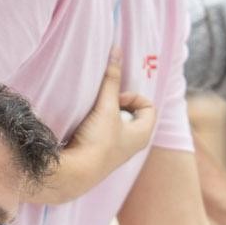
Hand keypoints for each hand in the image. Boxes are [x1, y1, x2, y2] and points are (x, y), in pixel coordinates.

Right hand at [36, 53, 155, 205]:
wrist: (76, 173)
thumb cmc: (97, 141)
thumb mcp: (105, 107)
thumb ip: (110, 79)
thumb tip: (116, 50)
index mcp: (143, 134)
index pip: (148, 106)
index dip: (132, 97)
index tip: (115, 100)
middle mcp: (134, 144)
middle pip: (132, 113)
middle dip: (117, 105)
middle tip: (103, 107)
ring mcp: (118, 151)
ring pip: (117, 123)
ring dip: (105, 115)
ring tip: (92, 116)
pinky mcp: (102, 155)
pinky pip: (104, 133)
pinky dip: (96, 127)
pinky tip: (84, 128)